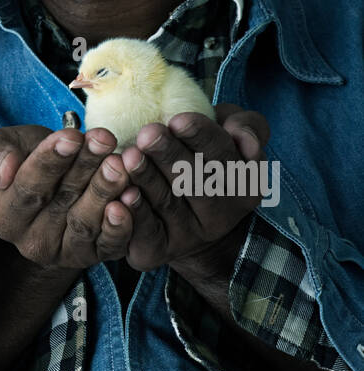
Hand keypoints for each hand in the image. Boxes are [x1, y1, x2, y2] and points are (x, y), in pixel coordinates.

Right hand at [0, 122, 141, 271]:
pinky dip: (123, 223)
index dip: (50, 162)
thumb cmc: (20, 159)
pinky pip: (110, 244)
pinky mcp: (94, 255)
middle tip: (104, 140)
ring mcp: (65, 252)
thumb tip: (5, 170)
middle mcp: (32, 241)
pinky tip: (132, 195)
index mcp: (5, 216)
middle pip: (61, 203)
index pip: (28, 188)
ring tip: (120, 163)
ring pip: (86, 223)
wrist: (48, 183)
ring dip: (105, 191)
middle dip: (85, 167)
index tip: (71, 136)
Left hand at [117, 105, 270, 272]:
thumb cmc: (204, 158)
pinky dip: (136, 215)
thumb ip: (247, 127)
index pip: (224, 156)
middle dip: (170, 155)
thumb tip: (244, 138)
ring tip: (130, 156)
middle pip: (195, 181)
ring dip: (149, 180)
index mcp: (244, 183)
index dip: (201, 137)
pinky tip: (123, 194)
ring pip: (169, 204)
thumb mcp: (232, 135)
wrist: (187, 216)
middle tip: (148, 134)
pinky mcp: (159, 250)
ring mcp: (190, 235)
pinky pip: (148, 234)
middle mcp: (222, 214)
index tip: (178, 120)